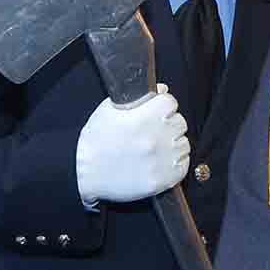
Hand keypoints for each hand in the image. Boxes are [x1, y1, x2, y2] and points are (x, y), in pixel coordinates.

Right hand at [75, 84, 189, 203]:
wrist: (85, 174)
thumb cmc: (96, 142)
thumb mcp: (110, 110)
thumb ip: (139, 98)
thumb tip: (162, 90)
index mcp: (144, 117)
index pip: (171, 102)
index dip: (163, 106)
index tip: (157, 112)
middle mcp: (156, 137)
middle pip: (180, 122)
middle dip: (168, 125)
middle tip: (154, 132)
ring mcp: (162, 159)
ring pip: (184, 144)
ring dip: (173, 144)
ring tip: (156, 148)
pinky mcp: (164, 179)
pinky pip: (183, 165)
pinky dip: (175, 163)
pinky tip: (160, 162)